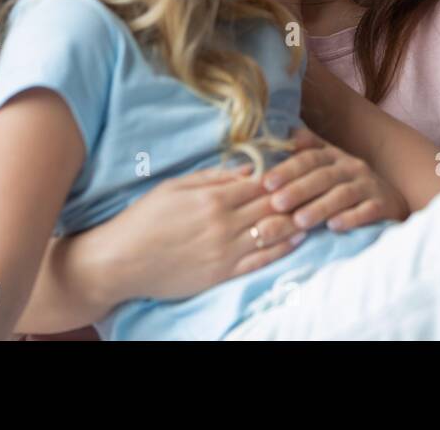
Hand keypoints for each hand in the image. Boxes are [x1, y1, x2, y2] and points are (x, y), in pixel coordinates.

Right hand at [90, 166, 306, 304]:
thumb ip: (214, 177)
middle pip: (272, 206)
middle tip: (320, 184)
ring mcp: (224, 251)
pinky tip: (300, 238)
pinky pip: (261, 260)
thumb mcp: (176, 187)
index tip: (303, 165)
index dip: (284, 175)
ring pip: (273, 233)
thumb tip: (248, 168)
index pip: (260, 184)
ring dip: (299, 220)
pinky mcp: (221, 273)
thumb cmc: (143, 219)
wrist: (119, 262)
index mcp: (212, 198)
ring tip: (318, 209)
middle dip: (298, 195)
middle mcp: (223, 224)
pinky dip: (284, 248)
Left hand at [261, 128, 408, 230]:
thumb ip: (302, 154)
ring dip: (320, 207)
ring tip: (300, 221)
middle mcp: (351, 166)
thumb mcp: (325, 167)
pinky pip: (367, 210)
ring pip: (342, 194)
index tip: (265, 182)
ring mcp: (369, 185)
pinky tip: (335, 227)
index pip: (308, 158)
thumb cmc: (346, 186)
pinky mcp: (383, 204)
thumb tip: (273, 141)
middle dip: (298, 189)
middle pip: (323, 176)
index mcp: (333, 156)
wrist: (390, 201)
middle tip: (276, 204)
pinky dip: (351, 218)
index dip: (287, 168)